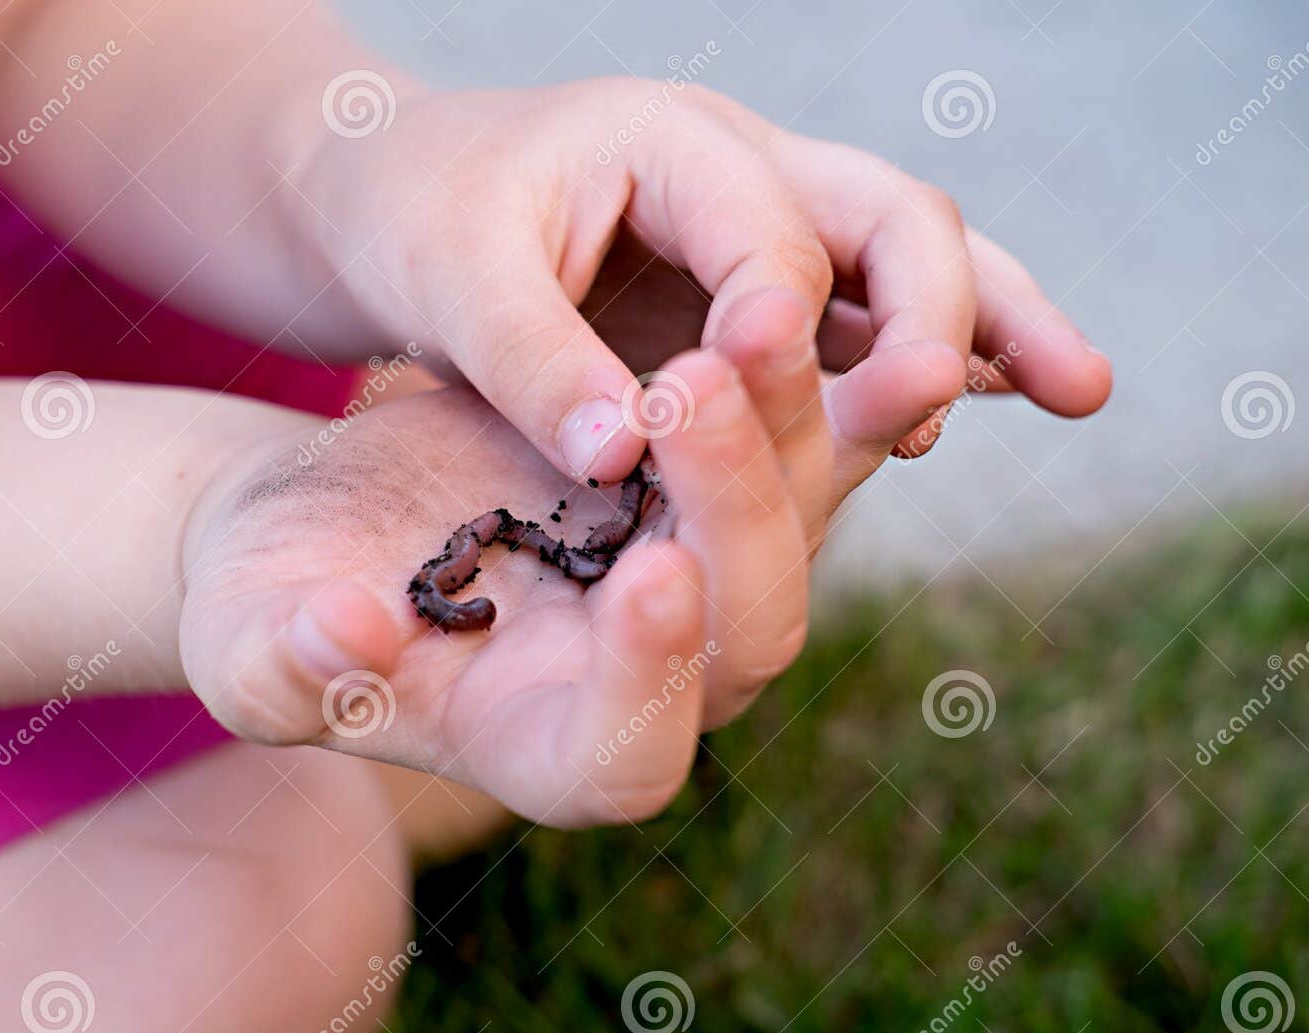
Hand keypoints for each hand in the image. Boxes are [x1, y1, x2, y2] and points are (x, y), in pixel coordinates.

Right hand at [180, 352, 814, 827]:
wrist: (321, 520)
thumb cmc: (271, 602)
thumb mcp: (242, 642)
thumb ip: (284, 663)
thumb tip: (348, 635)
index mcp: (544, 750)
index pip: (629, 758)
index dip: (649, 682)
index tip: (648, 576)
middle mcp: (647, 684)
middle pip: (747, 634)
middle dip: (734, 515)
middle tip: (688, 387)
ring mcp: (689, 588)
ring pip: (791, 526)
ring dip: (789, 429)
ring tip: (753, 312)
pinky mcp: (700, 499)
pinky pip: (792, 449)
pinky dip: (814, 387)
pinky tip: (800, 294)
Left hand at [289, 79, 1111, 499]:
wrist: (392, 200)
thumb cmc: (414, 219)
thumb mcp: (449, 279)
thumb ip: (534, 362)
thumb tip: (626, 454)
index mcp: (672, 140)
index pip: (773, 229)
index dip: (786, 319)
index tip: (772, 397)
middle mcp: (740, 173)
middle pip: (895, 217)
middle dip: (966, 304)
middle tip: (1058, 386)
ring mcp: (758, 229)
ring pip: (904, 263)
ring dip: (989, 324)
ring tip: (1078, 391)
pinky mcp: (747, 290)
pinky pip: (856, 317)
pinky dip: (914, 360)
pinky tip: (955, 418)